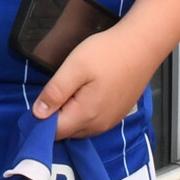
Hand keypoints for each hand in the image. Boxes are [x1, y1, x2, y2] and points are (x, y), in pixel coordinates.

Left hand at [31, 26, 157, 139]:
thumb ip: (55, 92)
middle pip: (66, 132)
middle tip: (53, 91)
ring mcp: (109, 121)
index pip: (53, 132)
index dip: (40, 120)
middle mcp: (98, 125)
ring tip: (69, 89)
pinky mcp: (116, 114)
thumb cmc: (107, 53)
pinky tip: (83, 92)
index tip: (39, 101)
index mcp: (85, 116)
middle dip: (54, 118)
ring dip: (69, 114)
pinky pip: (92, 121)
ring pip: (79, 128)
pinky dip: (82, 112)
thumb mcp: (74, 67)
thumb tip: (37, 114)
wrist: (142, 46)